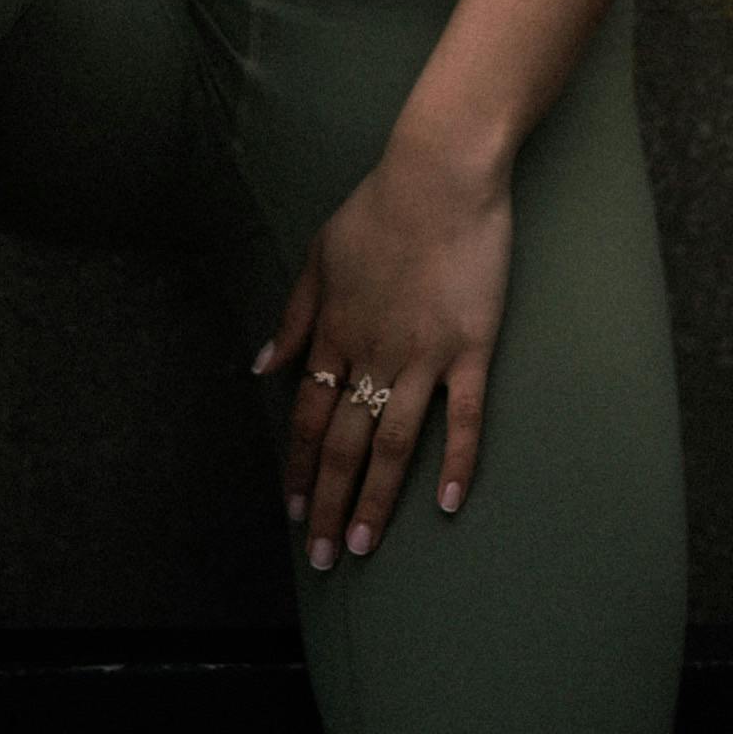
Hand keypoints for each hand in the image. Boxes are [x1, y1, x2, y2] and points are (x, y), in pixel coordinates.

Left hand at [254, 124, 512, 566]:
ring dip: (376, 500)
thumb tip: (262, 368)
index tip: (294, 511)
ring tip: (365, 545)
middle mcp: (373, 354)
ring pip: (394, 443)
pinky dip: (457, 462)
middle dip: (330, 504)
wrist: (440, 175)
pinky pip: (464, 418)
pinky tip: (451, 503)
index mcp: (335, 333)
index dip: (301, 469)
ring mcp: (423, 356)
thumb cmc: (379, 207)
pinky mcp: (470, 350)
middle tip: (323, 557)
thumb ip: (293, 316)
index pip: (310, 418)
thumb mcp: (318, 254)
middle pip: (345, 444)